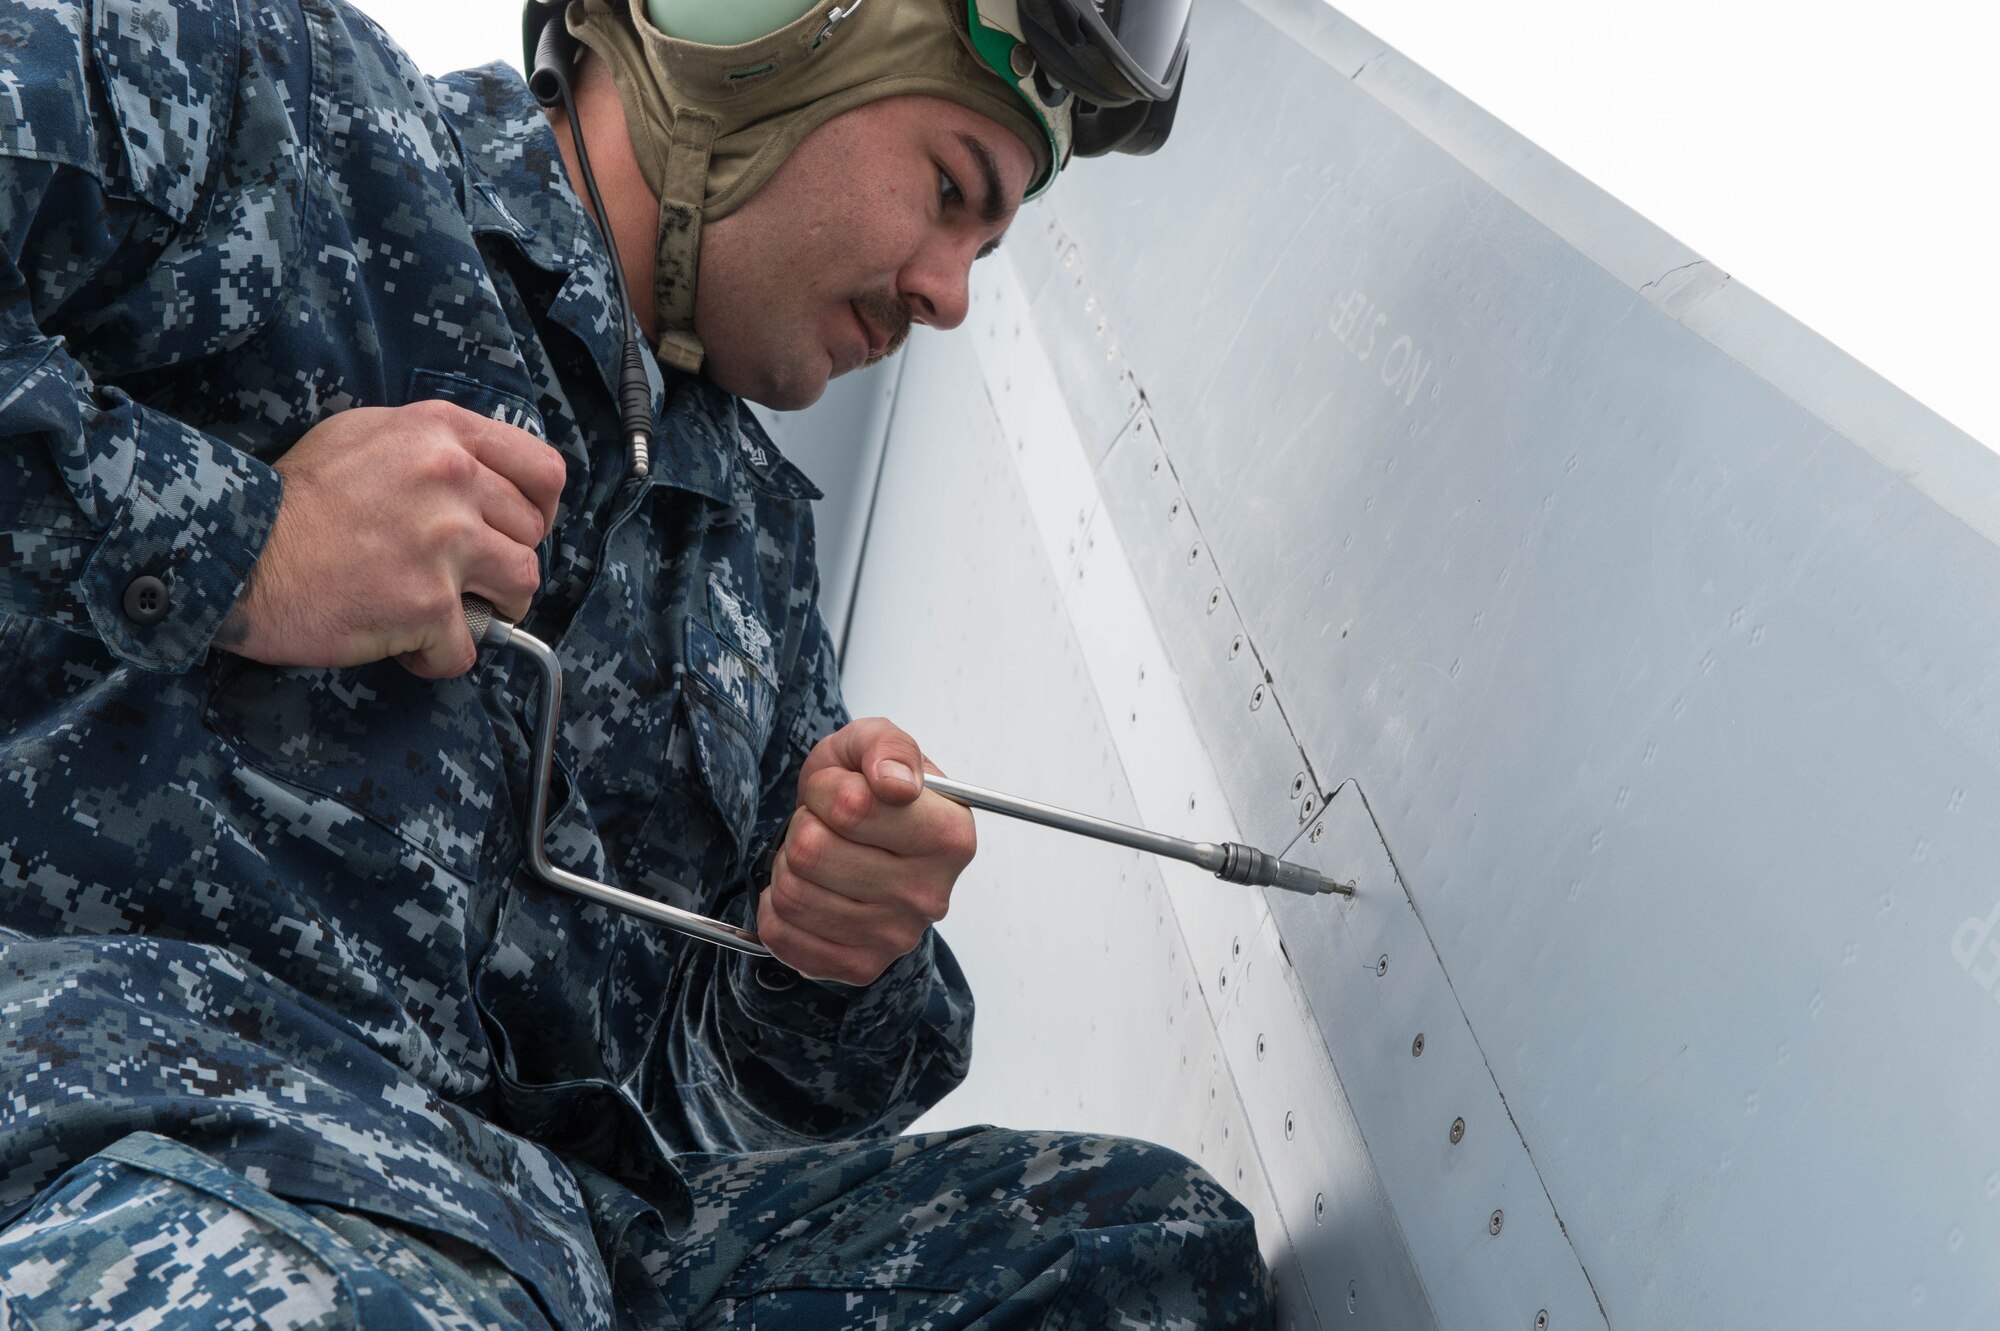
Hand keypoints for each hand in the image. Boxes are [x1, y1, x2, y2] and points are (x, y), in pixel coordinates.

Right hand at [218, 400, 566, 677]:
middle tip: (466, 580)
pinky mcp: (427, 604)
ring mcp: (444, 542)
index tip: (519, 530)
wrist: (235, 550)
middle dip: (504, 563)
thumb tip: (477, 476)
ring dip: (493, 610)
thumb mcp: (362, 437)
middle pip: (531, 534)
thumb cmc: (289, 499)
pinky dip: (441, 657)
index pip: (542, 469)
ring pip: (521, 585)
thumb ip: (428, 448)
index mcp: (441, 434)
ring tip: (450, 615)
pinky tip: (408, 648)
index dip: (539, 509)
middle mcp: (451, 480)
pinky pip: (468, 646)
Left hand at [758, 718, 976, 986]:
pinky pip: (781, 934)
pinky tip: (807, 891)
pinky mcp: (860, 967)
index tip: (841, 790)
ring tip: (817, 857)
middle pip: (810, 851)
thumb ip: (888, 747)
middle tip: (824, 826)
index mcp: (949, 834)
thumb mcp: (875, 745)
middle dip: (803, 827)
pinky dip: (776, 908)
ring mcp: (896, 937)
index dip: (826, 789)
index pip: (849, 807)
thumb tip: (894, 782)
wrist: (864, 848)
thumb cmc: (869, 791)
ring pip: (791, 892)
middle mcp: (930, 893)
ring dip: (788, 866)